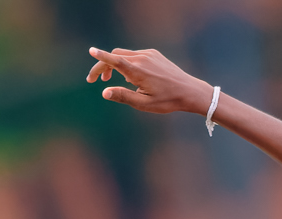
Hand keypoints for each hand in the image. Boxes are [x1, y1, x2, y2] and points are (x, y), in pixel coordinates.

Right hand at [86, 46, 213, 115]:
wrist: (190, 91)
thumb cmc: (168, 100)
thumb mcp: (144, 104)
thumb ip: (123, 96)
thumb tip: (104, 92)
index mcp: (138, 71)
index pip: (114, 60)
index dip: (101, 56)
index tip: (91, 51)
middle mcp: (142, 58)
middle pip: (115, 56)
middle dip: (104, 66)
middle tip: (98, 79)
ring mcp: (149, 54)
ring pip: (124, 54)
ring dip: (115, 64)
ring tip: (112, 79)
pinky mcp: (154, 54)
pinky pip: (135, 55)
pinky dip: (127, 62)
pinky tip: (131, 76)